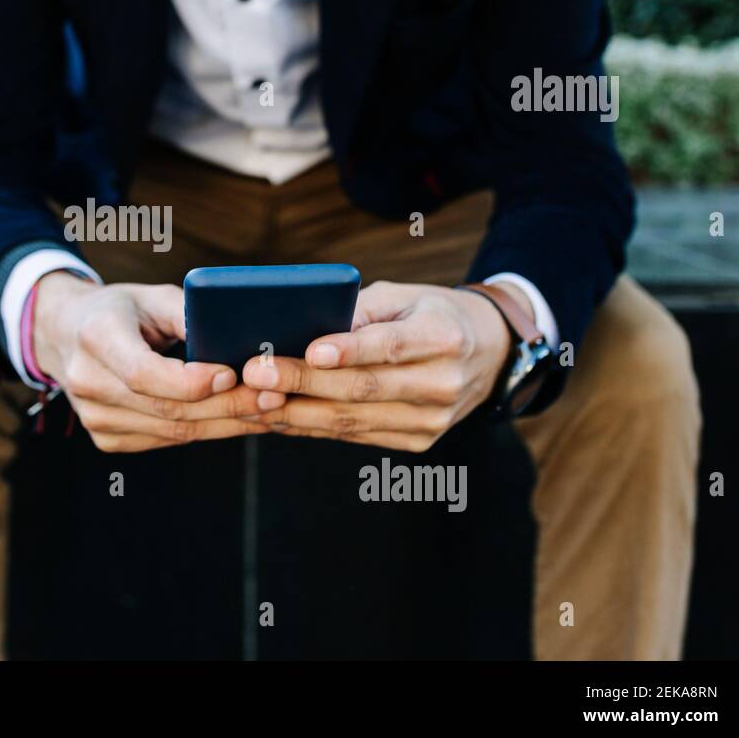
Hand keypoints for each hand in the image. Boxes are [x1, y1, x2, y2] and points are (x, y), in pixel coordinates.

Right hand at [32, 272, 273, 451]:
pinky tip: (235, 421)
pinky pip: (165, 440)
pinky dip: (205, 432)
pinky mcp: (106, 439)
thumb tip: (237, 339)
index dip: (192, 381)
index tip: (233, 374)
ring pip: (173, 432)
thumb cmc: (120, 310)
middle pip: (167, 409)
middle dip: (227, 406)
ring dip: (225, 424)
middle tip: (273, 398)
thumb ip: (188, 315)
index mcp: (96, 337)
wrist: (66, 334)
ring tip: (266, 411)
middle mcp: (88, 382)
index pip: (144, 374)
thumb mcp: (152, 296)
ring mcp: (94, 417)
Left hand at [241, 280, 519, 451]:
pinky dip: (310, 427)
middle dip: (302, 383)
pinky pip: (354, 435)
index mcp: (443, 338)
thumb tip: (301, 328)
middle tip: (254, 374)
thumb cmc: (430, 314)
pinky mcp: (417, 441)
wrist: (487, 354)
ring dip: (295, 413)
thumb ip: (358, 310)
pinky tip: (276, 416)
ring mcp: (432, 419)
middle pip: (363, 388)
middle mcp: (443, 383)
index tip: (308, 351)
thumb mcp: (404, 296)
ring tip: (250, 400)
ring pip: (352, 420)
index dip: (349, 350)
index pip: (390, 346)